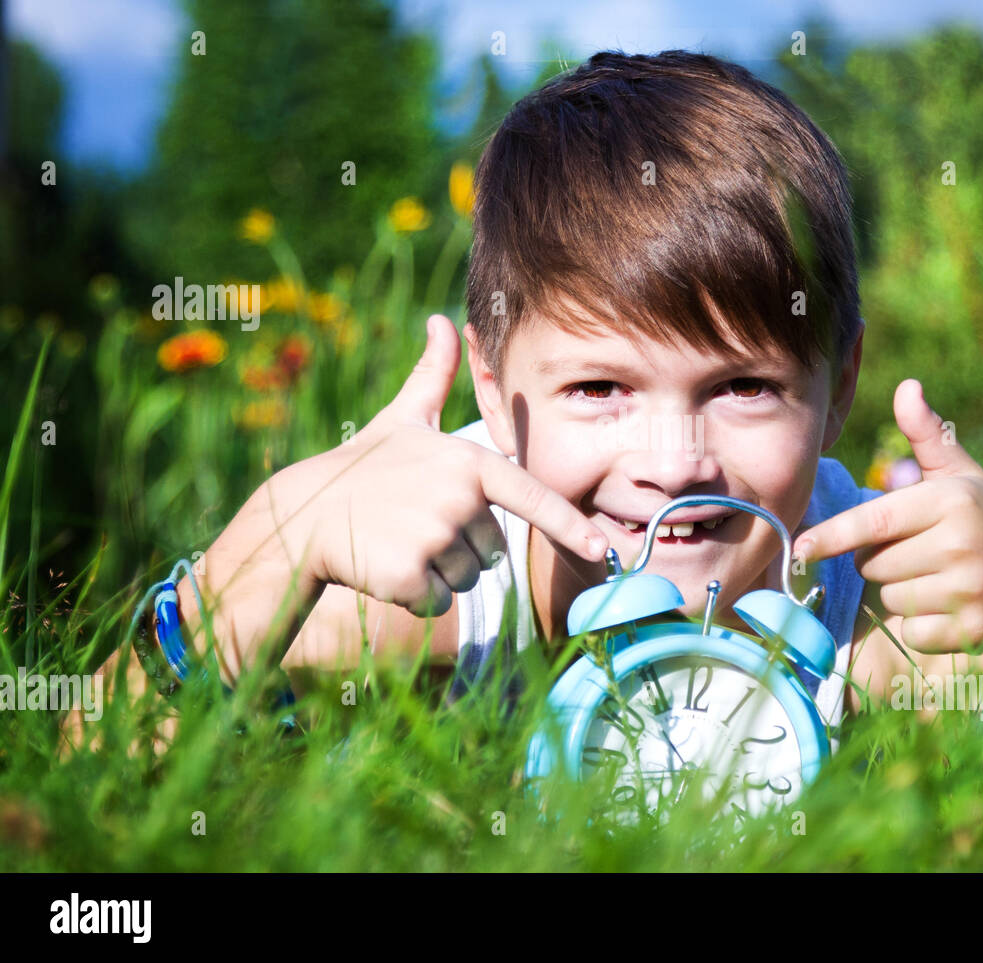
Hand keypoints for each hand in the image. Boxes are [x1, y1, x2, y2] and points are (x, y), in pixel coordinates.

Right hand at [281, 314, 609, 616]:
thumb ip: (434, 376)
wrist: (302, 515)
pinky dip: (415, 598)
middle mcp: (459, 498)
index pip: (532, 497)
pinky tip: (384, 569)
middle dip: (460, 548)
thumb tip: (442, 320)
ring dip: (438, 573)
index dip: (570, 526)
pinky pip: (438, 604)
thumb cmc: (362, 468)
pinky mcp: (411, 575)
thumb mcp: (403, 419)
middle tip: (413, 524)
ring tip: (398, 542)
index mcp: (468, 462)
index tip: (600, 551)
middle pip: (494, 551)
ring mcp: (436, 537)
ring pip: (468, 580)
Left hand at [792, 379, 982, 653]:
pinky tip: (950, 608)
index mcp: (951, 501)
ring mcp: (967, 591)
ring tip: (940, 577)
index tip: (800, 547)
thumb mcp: (961, 475)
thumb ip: (926, 435)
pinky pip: (911, 632)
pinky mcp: (972, 632)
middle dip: (881, 560)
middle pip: (872, 564)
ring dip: (901, 592)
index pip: (874, 522)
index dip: (832, 535)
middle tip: (920, 551)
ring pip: (890, 598)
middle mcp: (959, 544)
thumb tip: (906, 387)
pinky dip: (920, 625)